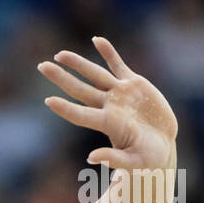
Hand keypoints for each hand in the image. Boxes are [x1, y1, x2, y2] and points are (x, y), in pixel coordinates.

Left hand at [38, 37, 176, 171]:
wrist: (162, 145)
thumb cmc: (148, 159)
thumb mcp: (135, 162)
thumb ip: (115, 160)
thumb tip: (91, 158)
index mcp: (108, 124)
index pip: (81, 115)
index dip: (66, 108)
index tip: (48, 101)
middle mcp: (109, 106)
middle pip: (80, 89)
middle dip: (62, 78)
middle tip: (41, 66)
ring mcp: (120, 93)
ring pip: (94, 74)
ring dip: (78, 63)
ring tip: (59, 55)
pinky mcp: (133, 83)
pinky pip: (118, 65)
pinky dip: (108, 52)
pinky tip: (96, 40)